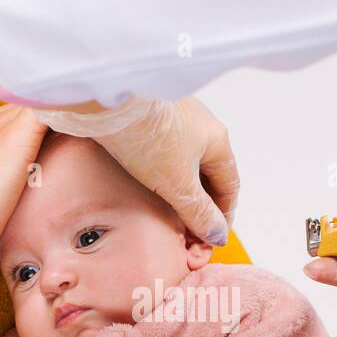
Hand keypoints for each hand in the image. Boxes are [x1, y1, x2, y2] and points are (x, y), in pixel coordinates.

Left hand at [36, 96, 239, 246]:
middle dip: (200, 209)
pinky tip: (148, 190)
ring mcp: (173, 120)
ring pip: (183, 166)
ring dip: (180, 194)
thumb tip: (218, 235)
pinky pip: (162, 155)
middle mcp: (199, 126)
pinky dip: (162, 178)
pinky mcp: (146, 119)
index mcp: (217, 139)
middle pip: (207, 176)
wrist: (106, 97)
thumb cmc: (148, 135)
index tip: (211, 238)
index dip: (223, 215)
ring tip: (167, 218)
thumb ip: (199, 212)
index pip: (229, 185)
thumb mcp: (178, 183)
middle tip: (186, 236)